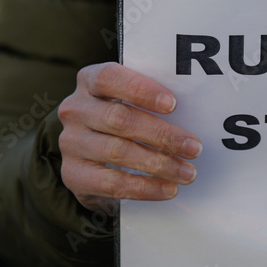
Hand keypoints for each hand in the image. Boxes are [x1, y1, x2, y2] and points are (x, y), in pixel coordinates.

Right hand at [57, 63, 201, 211]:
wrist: (89, 158)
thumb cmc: (122, 120)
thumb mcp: (130, 102)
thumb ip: (152, 100)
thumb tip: (195, 110)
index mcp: (89, 81)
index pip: (109, 78)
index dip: (141, 90)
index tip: (173, 104)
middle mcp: (76, 109)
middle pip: (119, 119)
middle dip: (162, 134)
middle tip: (194, 148)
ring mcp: (71, 142)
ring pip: (117, 152)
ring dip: (159, 164)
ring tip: (187, 172)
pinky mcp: (73, 174)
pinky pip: (111, 183)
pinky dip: (145, 187)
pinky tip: (167, 189)